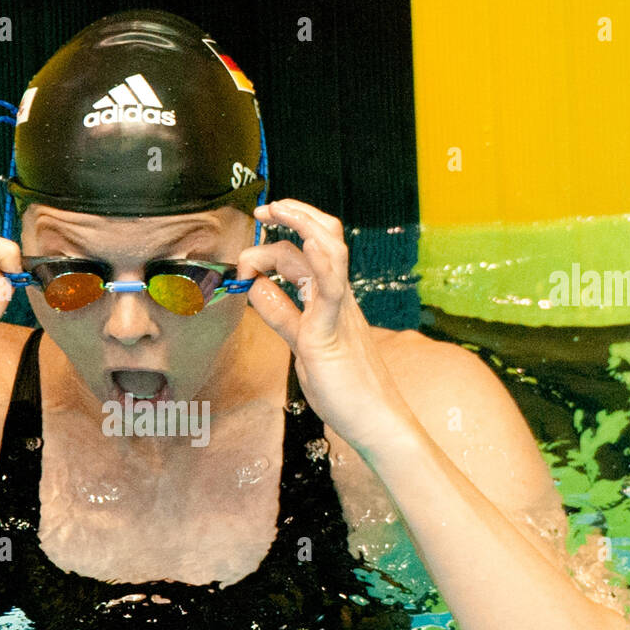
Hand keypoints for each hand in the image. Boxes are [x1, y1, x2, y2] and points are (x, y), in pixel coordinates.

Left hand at [236, 199, 409, 453]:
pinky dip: (321, 260)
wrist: (376, 421)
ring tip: (273, 214)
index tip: (252, 241)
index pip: (306, 253)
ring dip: (299, 225)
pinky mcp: (332, 332)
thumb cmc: (344, 389)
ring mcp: (339, 312)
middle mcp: (338, 298)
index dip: (276, 240)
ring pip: (327, 251)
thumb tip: (256, 290)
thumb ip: (281, 316)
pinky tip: (309, 240)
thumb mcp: (303, 344)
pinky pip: (331, 289)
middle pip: (320, 239)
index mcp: (330, 301)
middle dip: (291, 215)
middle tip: (264, 209)